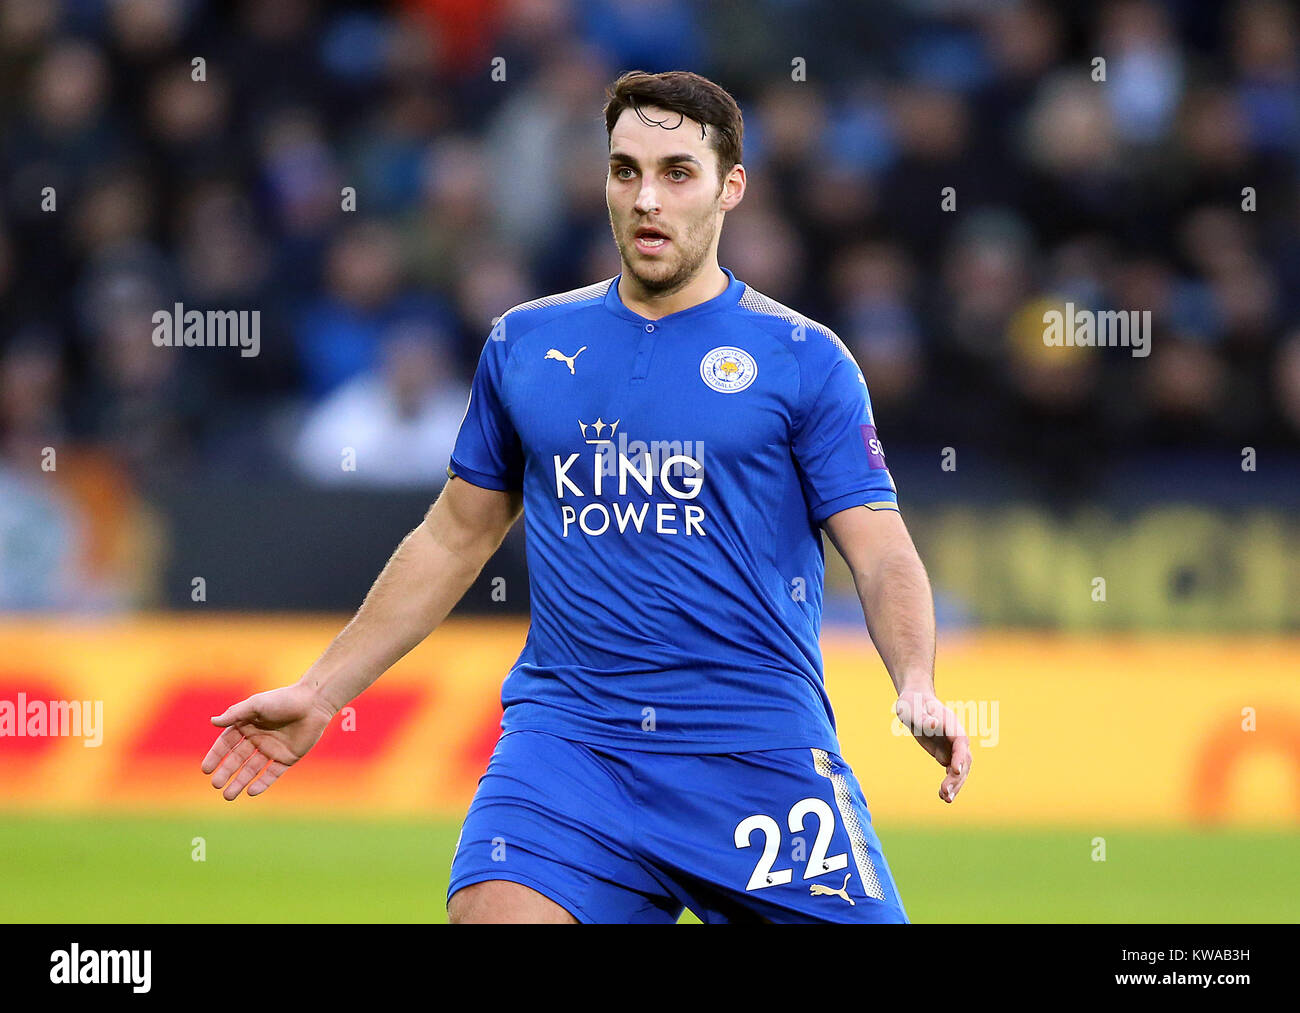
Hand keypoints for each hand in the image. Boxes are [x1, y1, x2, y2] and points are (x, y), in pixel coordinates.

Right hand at [201, 683, 336, 799]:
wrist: (314, 703)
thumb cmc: (283, 699)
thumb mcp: (257, 705)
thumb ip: (235, 714)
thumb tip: (213, 721)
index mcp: (247, 725)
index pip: (227, 744)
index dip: (216, 756)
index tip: (206, 770)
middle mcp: (258, 739)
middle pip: (237, 759)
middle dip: (226, 772)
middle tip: (216, 785)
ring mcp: (272, 749)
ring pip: (252, 769)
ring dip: (240, 782)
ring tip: (228, 796)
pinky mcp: (287, 758)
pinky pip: (272, 773)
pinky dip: (262, 783)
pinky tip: (251, 792)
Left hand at [894, 689, 971, 803]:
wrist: (914, 701)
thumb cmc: (912, 703)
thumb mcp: (912, 709)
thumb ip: (923, 717)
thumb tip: (935, 725)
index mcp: (950, 724)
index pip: (961, 742)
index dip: (960, 757)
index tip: (954, 771)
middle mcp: (955, 737)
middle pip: (964, 760)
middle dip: (957, 778)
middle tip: (946, 794)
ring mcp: (952, 746)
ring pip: (960, 768)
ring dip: (955, 784)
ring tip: (945, 799)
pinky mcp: (945, 752)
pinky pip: (952, 770)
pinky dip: (949, 782)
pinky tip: (942, 795)